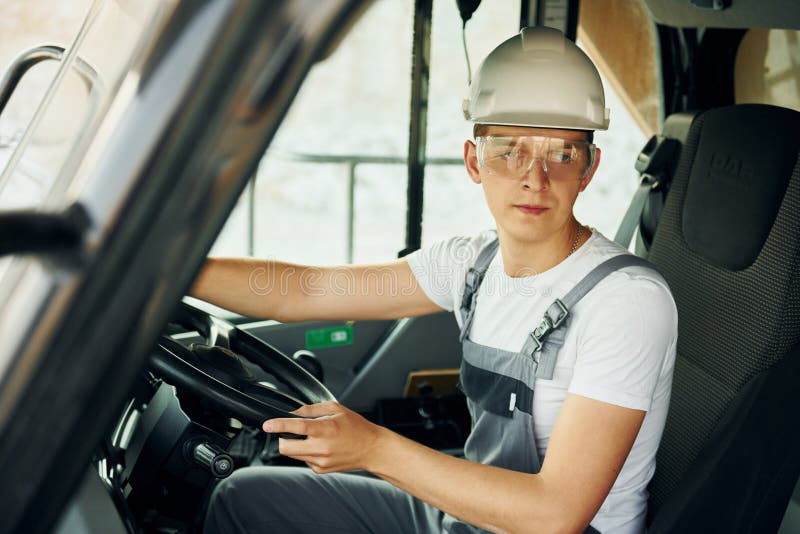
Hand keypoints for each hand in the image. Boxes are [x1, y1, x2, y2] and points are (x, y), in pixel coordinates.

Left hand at [262, 400, 385, 473]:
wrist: (371, 449)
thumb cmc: (356, 427)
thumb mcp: (336, 409)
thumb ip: (311, 409)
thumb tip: (293, 412)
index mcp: (325, 429)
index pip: (297, 426)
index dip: (279, 425)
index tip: (267, 425)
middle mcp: (321, 447)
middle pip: (286, 447)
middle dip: (282, 438)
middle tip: (290, 432)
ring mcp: (320, 461)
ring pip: (292, 454)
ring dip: (295, 445)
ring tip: (312, 438)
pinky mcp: (320, 470)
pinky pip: (303, 460)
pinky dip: (306, 453)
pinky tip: (320, 447)